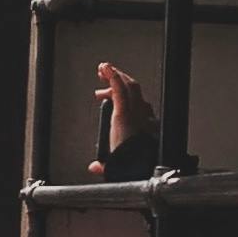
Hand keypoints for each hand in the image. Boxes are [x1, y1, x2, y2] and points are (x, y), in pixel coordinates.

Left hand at [88, 60, 157, 176]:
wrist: (136, 168)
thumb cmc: (130, 166)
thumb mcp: (115, 163)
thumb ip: (104, 164)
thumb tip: (94, 167)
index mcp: (143, 126)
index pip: (135, 104)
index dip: (121, 96)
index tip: (105, 96)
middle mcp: (142, 117)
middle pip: (133, 92)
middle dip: (119, 82)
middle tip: (102, 78)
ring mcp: (135, 113)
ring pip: (129, 87)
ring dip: (116, 76)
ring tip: (103, 69)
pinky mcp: (124, 113)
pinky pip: (121, 90)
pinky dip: (114, 77)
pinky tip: (106, 68)